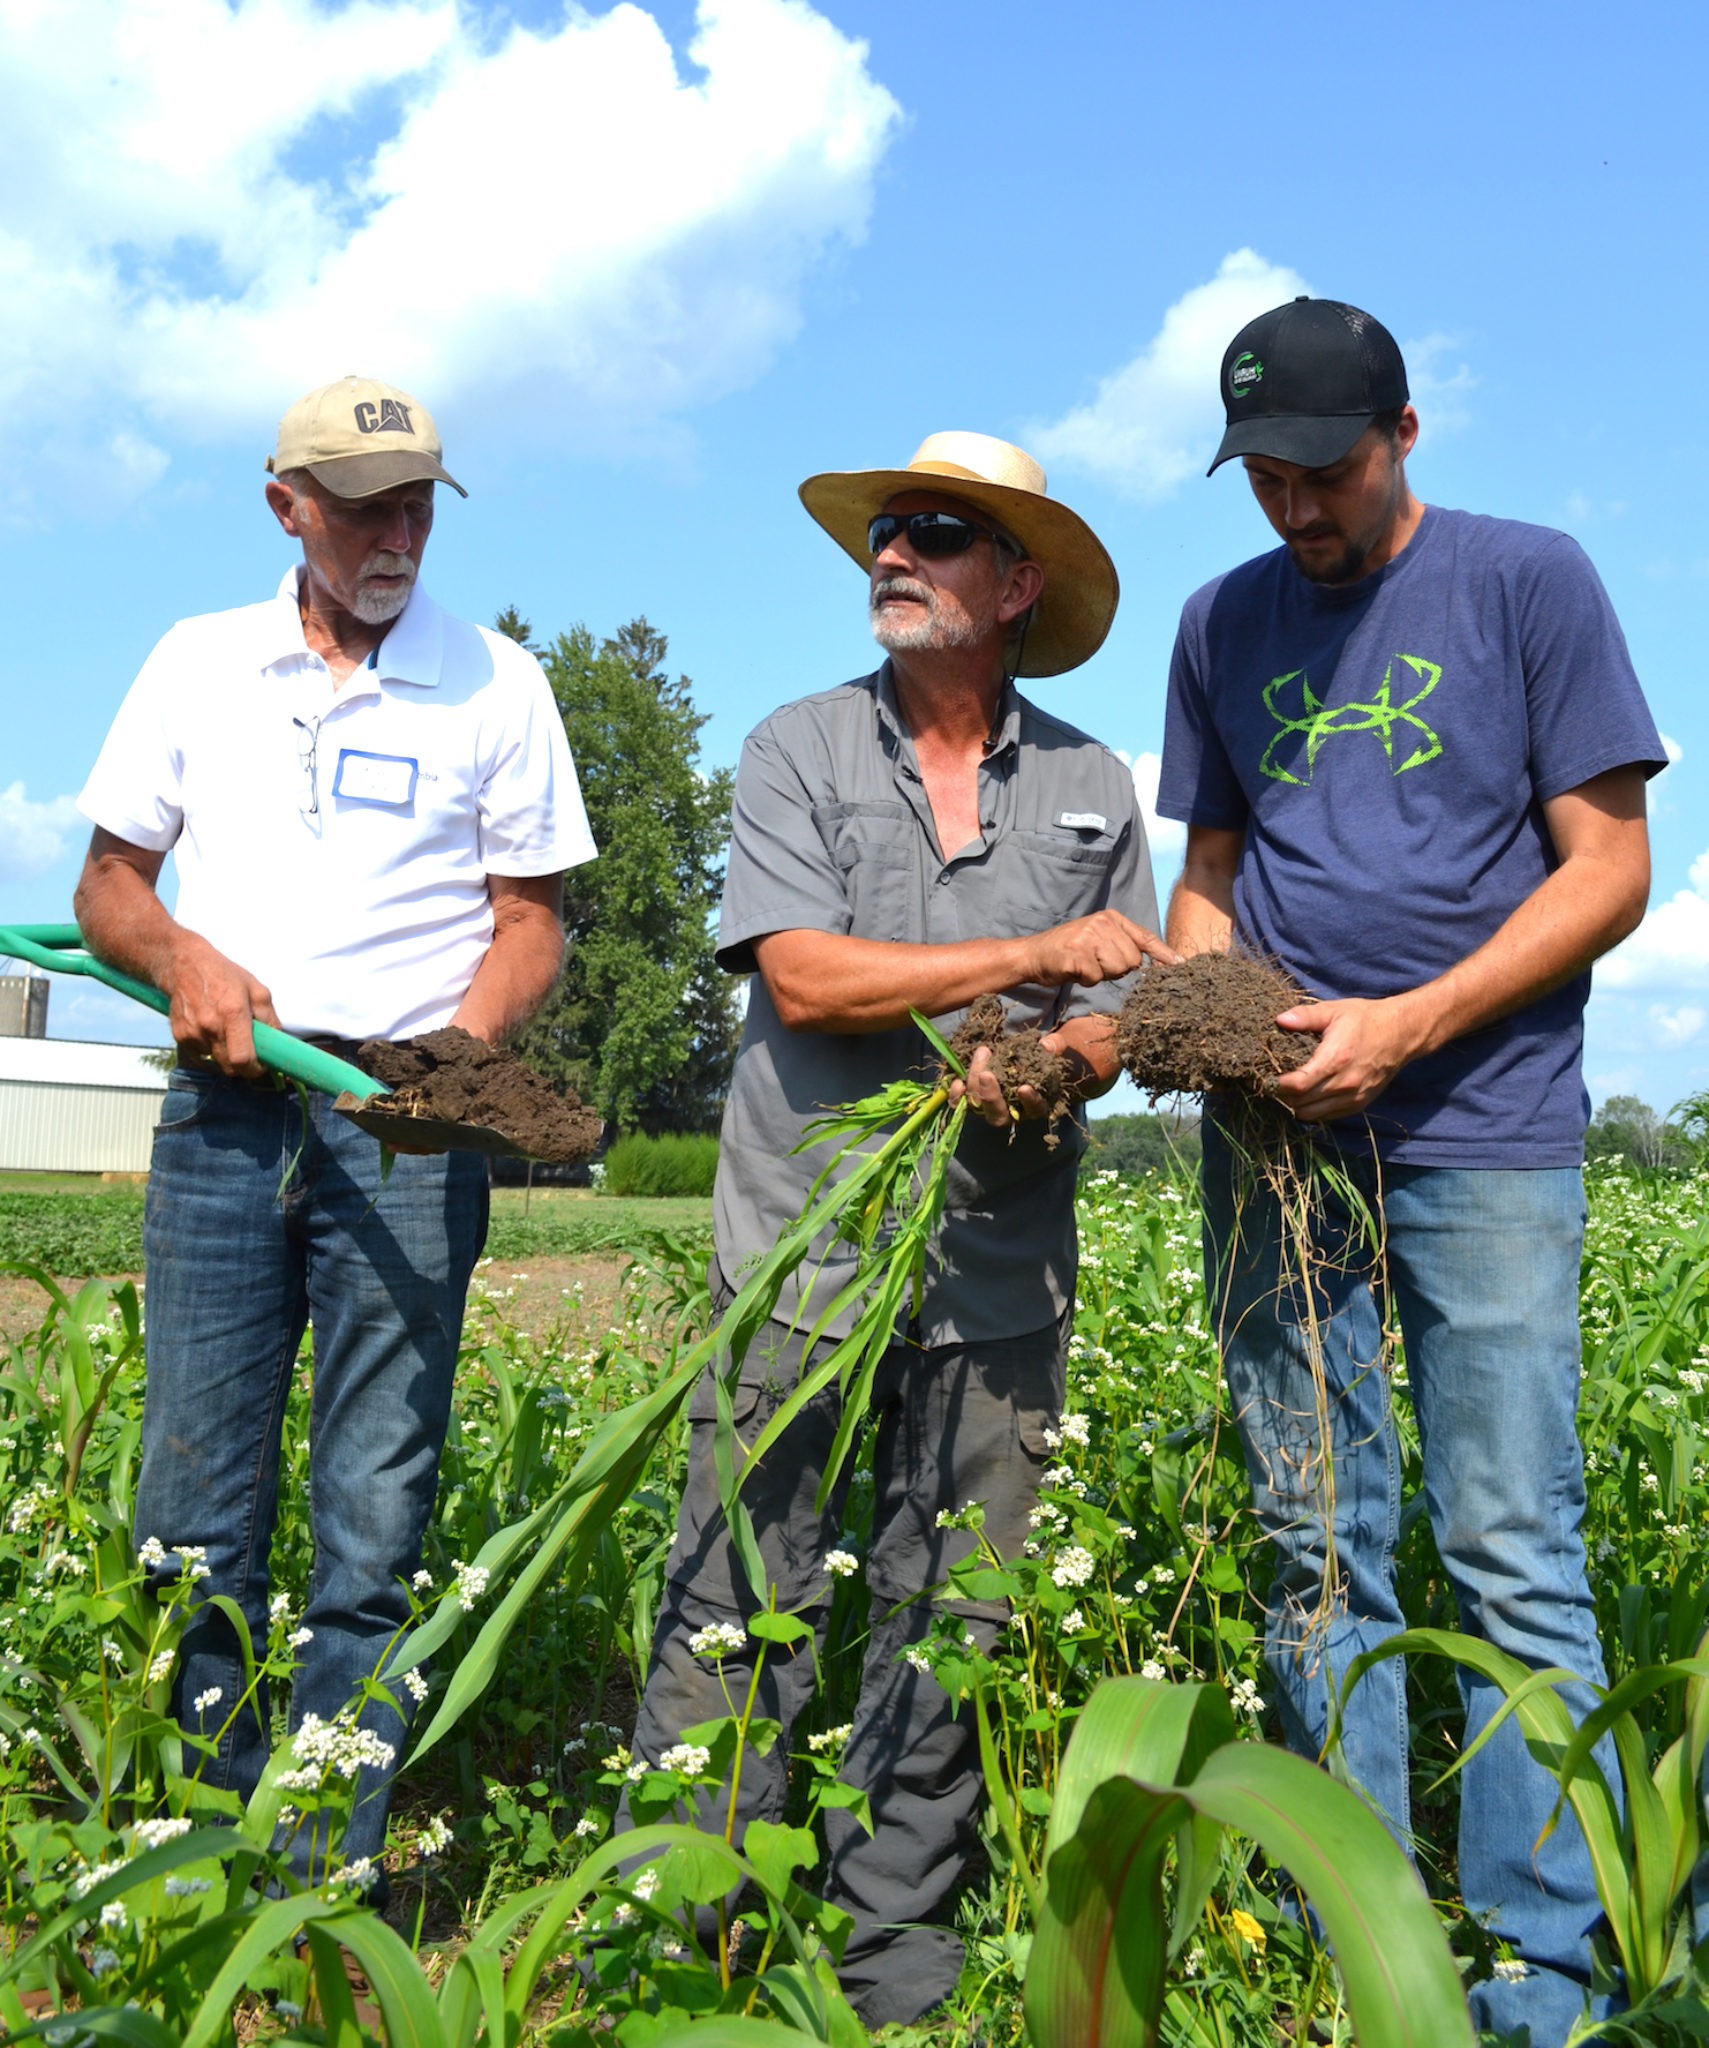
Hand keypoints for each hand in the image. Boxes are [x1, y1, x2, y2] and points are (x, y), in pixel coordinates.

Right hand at [162, 934, 280, 1078]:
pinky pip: (200, 1054)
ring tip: (227, 1032)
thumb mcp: (256, 990)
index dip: (255, 1069)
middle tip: (249, 1053)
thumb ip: (269, 1018)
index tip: (261, 1065)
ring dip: (225, 1055)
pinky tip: (211, 1030)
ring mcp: (192, 1032)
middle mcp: (210, 1025)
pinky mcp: (180, 1035)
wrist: (184, 965)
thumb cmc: (224, 975)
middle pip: (230, 1067)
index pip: (242, 1059)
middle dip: (243, 1066)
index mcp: (233, 1013)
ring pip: (215, 1061)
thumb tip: (276, 1041)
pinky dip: (209, 1049)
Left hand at [947, 1026, 1107, 1128]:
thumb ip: (1053, 1047)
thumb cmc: (1042, 1057)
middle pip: (999, 1115)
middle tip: (987, 1073)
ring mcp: (991, 1107)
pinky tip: (957, 1081)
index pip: (1034, 1109)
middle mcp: (1012, 1112)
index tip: (1024, 1087)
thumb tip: (1046, 1045)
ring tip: (982, 1054)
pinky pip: (961, 1103)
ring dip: (974, 1085)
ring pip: (979, 1107)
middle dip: (991, 1096)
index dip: (1030, 1101)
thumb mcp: (1053, 1048)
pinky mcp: (975, 1098)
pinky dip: (957, 1094)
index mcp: (1035, 1105)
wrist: (1026, 1056)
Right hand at [1022, 910, 1178, 987]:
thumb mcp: (1097, 938)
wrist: (1032, 954)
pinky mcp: (1077, 953)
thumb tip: (1152, 962)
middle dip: (1116, 969)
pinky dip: (1085, 980)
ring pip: (1117, 969)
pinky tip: (1072, 969)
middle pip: (1133, 960)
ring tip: (1083, 964)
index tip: (1181, 965)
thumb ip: (1122, 944)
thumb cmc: (1068, 951)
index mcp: (1111, 917)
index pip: (1145, 936)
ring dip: (1101, 975)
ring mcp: (1089, 936)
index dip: (1164, 953)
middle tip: (1094, 962)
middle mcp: (1102, 922)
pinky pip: (1096, 977)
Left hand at [1270, 993, 1430, 1122]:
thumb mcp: (1334, 1010)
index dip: (1277, 1084)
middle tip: (1271, 1082)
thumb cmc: (1366, 1019)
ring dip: (1295, 1105)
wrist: (1401, 1034)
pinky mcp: (1359, 1104)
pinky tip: (1306, 1095)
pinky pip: (1326, 1116)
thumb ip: (1305, 1016)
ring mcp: (1353, 1097)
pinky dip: (1311, 1110)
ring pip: (1311, 1114)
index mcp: (1336, 1059)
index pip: (1297, 1085)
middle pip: (1300, 1103)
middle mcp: (1345, 1083)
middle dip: (1281, 1095)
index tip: (1266, 1075)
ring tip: (1288, 1089)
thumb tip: (1279, 1020)